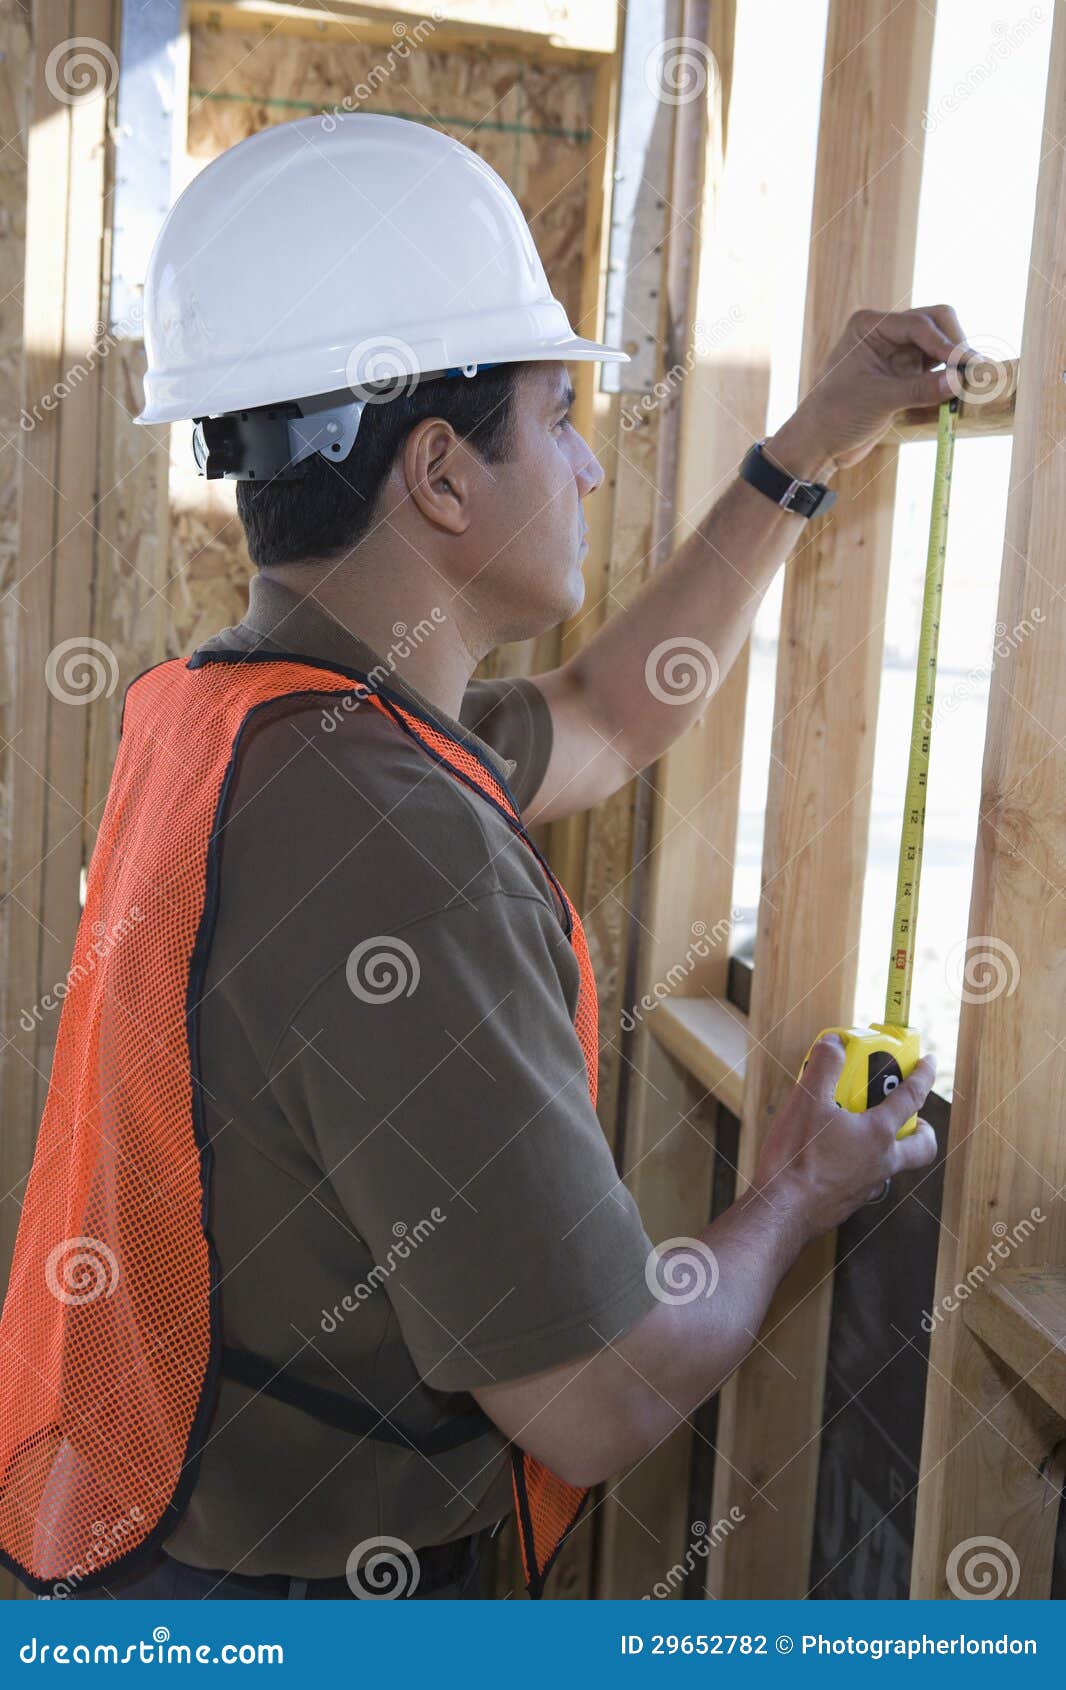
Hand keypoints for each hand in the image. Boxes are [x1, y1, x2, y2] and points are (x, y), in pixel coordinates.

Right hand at [751, 1034, 937, 1249]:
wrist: (782, 1212)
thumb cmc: (797, 1160)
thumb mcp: (805, 1101)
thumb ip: (823, 1067)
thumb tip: (834, 1044)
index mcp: (878, 1134)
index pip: (911, 1098)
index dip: (923, 1075)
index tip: (929, 1062)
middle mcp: (881, 1162)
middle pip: (922, 1146)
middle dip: (923, 1127)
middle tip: (909, 1114)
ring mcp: (867, 1185)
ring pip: (892, 1163)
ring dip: (887, 1145)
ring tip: (858, 1129)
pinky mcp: (849, 1201)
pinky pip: (865, 1178)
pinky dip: (858, 1162)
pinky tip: (831, 1155)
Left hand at [776, 304, 971, 473]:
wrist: (819, 444)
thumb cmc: (835, 416)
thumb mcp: (879, 400)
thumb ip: (920, 389)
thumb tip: (959, 381)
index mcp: (869, 325)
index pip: (919, 324)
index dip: (946, 344)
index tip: (966, 366)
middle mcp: (885, 333)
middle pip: (935, 324)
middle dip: (955, 346)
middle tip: (973, 371)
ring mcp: (896, 352)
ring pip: (939, 345)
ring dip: (955, 362)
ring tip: (972, 383)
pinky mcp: (904, 374)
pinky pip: (936, 368)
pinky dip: (948, 377)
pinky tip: (960, 391)